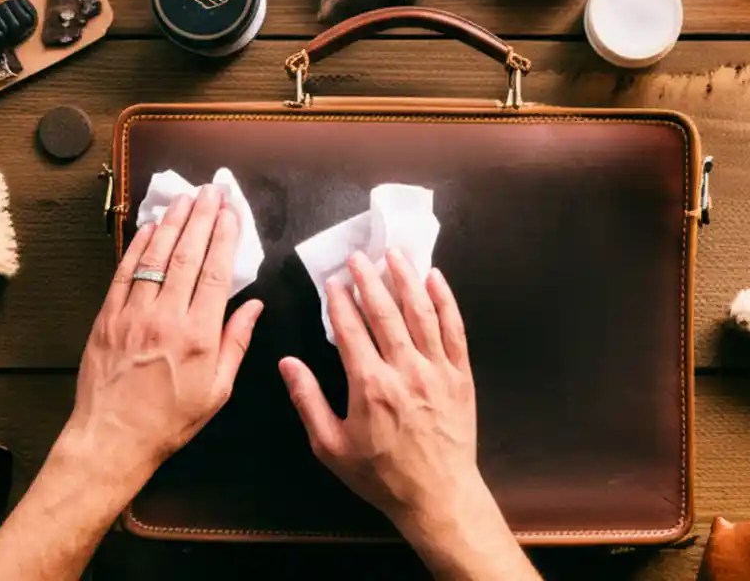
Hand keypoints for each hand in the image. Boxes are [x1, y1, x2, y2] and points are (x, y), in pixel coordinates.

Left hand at [61, 185, 263, 475]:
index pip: (217, 272)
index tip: (232, 212)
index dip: (225, 236)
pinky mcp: (108, 317)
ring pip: (156, 256)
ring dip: (172, 223)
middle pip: (188, 254)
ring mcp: (133, 314)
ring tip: (185, 198)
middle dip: (202, 217)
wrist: (113, 438)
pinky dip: (138, 247)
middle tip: (212, 191)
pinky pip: (125, 273)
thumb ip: (237, 343)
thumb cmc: (171, 420)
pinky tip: (150, 228)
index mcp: (200, 335)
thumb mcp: (218, 390)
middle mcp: (167, 317)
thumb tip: (254, 306)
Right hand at [278, 250, 478, 527]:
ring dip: (406, 279)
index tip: (332, 281)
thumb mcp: (330, 446)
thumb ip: (308, 400)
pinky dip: (445, 301)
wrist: (437, 495)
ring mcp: (437, 370)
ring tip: (395, 255)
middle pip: (385, 312)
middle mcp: (405, 370)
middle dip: (369, 280)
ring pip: (421, 313)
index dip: (339, 301)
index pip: (350, 329)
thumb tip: (287, 363)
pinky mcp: (461, 376)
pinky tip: (436, 279)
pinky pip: (454, 330)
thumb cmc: (380, 475)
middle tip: (358, 257)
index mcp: (370, 386)